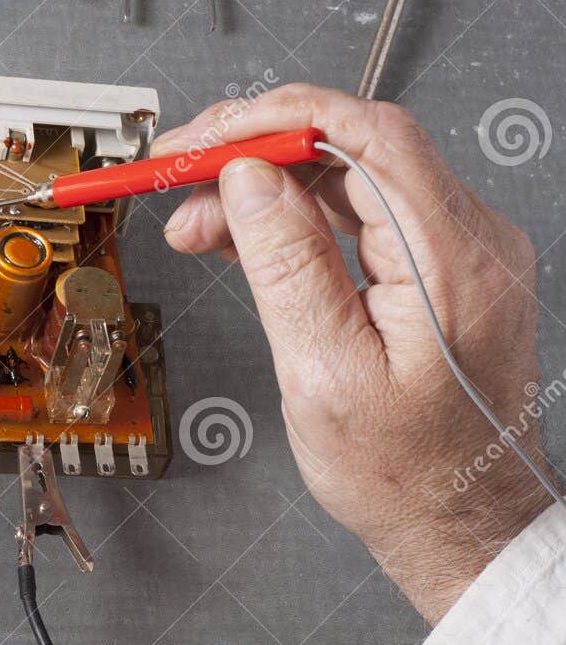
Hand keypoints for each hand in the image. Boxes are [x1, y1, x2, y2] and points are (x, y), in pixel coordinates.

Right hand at [154, 84, 554, 622]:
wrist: (460, 524)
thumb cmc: (403, 474)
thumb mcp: (325, 374)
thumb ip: (287, 266)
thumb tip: (249, 180)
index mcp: (452, 261)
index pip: (364, 134)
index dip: (271, 120)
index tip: (200, 139)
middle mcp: (468, 241)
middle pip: (352, 145)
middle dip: (253, 152)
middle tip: (176, 176)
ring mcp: (456, 251)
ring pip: (347, 176)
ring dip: (263, 187)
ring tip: (194, 225)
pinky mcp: (436, 268)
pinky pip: (358, 212)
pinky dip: (293, 215)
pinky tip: (239, 235)